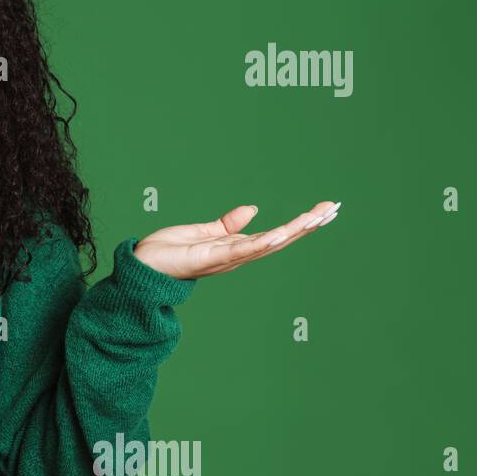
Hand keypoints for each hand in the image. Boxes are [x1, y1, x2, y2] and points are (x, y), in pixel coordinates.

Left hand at [132, 201, 340, 279]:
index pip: (277, 233)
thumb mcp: (203, 232)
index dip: (302, 223)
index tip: (325, 208)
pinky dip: (264, 242)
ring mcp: (228, 258)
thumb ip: (228, 224)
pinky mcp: (213, 258)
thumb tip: (253, 209)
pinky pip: (243, 249)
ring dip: (295, 230)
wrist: (142, 268)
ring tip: (318, 216)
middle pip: (282, 239)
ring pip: (269, 243)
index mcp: (237, 247)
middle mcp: (238, 255)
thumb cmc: (168, 252)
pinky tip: (283, 232)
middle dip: (309, 224)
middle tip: (335, 208)